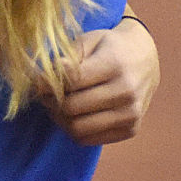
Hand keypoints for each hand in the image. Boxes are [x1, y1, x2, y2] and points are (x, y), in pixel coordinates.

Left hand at [38, 17, 159, 144]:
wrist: (145, 59)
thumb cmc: (108, 47)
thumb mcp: (88, 40)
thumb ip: (66, 60)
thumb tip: (40, 81)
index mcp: (114, 64)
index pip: (72, 81)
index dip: (46, 82)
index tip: (35, 80)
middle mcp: (126, 92)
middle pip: (72, 107)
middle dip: (50, 101)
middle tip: (43, 93)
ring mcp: (131, 114)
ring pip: (78, 128)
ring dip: (59, 118)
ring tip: (55, 104)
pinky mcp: (131, 130)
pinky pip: (89, 139)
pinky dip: (73, 129)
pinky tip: (71, 115)